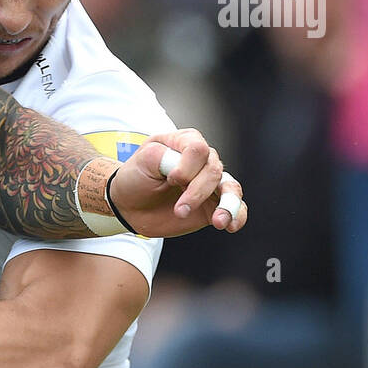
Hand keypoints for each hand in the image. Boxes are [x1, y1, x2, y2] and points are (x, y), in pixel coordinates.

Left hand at [109, 129, 246, 237]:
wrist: (129, 205)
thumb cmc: (136, 177)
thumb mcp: (143, 161)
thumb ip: (164, 157)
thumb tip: (186, 172)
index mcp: (185, 141)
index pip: (198, 149)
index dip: (187, 167)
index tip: (170, 179)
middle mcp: (202, 160)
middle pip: (214, 170)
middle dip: (197, 192)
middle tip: (178, 209)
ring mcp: (210, 183)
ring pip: (231, 188)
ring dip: (226, 205)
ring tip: (219, 221)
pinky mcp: (213, 205)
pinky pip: (236, 208)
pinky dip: (238, 216)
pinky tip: (230, 226)